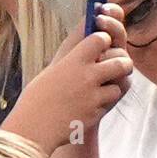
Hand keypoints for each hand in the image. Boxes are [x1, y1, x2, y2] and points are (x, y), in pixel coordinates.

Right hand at [2, 4, 132, 153]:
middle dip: (123, 63)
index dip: (104, 40)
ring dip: (112, 86)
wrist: (33, 129)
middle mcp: (87, 76)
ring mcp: (94, 95)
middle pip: (122, 61)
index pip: (102, 38)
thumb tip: (88, 28)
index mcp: (72, 61)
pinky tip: (89, 104)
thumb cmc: (38, 97)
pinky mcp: (97, 113)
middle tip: (118, 65)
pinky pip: (110, 103)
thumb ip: (74, 52)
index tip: (102, 44)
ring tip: (99, 88)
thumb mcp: (53, 68)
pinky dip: (104, 102)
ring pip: (120, 84)